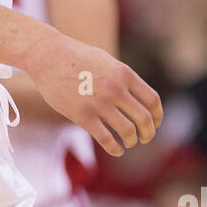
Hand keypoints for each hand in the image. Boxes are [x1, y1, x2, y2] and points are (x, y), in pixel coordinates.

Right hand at [27, 31, 162, 156]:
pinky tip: (116, 150)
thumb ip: (122, 78)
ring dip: (131, 141)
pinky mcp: (82, 116)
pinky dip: (115, 149)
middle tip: (145, 138)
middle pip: (144, 119)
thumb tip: (135, 97)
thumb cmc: (76, 57)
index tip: (155, 123)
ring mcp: (99, 103)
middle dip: (148, 133)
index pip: (152, 100)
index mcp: (124, 74)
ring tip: (129, 143)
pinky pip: (106, 139)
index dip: (157, 116)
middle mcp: (116, 89)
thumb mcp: (107, 61)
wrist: (48, 56)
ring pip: (127, 132)